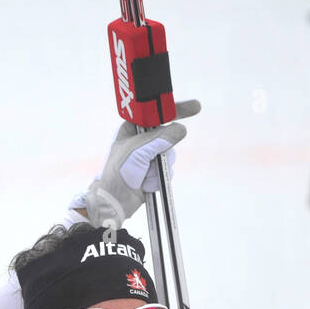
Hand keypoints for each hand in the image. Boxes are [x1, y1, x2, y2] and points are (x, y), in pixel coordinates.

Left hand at [70, 100, 200, 228]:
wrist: (115, 201)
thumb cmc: (119, 173)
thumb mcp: (138, 151)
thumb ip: (160, 139)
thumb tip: (181, 129)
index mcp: (132, 130)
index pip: (156, 114)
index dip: (174, 110)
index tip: (194, 107)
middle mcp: (141, 141)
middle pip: (167, 136)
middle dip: (165, 148)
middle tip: (166, 153)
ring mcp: (148, 157)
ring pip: (169, 154)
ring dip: (159, 167)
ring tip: (143, 175)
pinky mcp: (154, 171)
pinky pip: (167, 170)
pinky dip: (158, 178)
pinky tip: (145, 184)